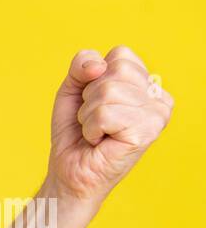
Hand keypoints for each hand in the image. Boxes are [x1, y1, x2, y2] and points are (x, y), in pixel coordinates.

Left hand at [46, 46, 173, 205]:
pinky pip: (104, 113)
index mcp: (147, 84)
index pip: (120, 54)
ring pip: (108, 91)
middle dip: (90, 96)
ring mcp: (157, 115)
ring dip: (88, 115)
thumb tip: (98, 64)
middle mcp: (158, 97)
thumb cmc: (75, 133)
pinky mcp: (146, 132)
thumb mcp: (73, 90)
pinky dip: (91, 128)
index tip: (94, 103)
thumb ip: (82, 65)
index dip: (93, 78)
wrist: (69, 172)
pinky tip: (99, 141)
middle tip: (94, 121)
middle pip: (115, 70)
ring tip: (96, 132)